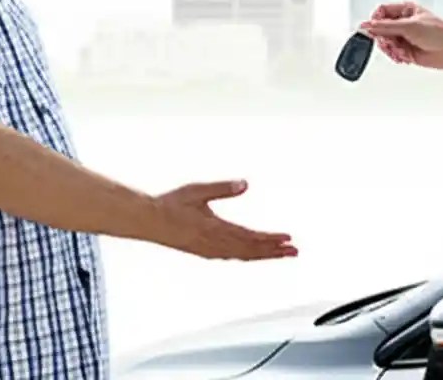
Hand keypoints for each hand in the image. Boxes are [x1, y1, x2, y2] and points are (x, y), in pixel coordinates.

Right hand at [151, 180, 297, 260]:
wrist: (147, 221)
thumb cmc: (171, 204)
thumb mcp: (198, 190)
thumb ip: (222, 188)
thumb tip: (245, 184)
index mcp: (214, 229)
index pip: (250, 236)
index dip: (270, 239)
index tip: (288, 238)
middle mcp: (214, 244)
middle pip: (251, 250)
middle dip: (274, 251)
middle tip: (295, 251)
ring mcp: (209, 251)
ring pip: (243, 255)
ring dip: (264, 255)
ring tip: (282, 253)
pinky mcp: (204, 252)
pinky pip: (231, 257)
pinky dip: (248, 256)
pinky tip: (254, 255)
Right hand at [359, 1, 442, 70]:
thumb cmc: (440, 33)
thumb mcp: (408, 26)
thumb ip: (385, 27)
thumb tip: (366, 26)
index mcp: (405, 10)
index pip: (381, 11)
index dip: (375, 21)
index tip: (373, 30)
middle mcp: (404, 23)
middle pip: (381, 29)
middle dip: (384, 38)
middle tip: (390, 42)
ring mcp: (405, 37)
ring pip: (386, 43)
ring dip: (391, 49)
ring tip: (401, 51)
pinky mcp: (407, 51)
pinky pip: (393, 53)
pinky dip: (396, 56)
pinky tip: (405, 56)